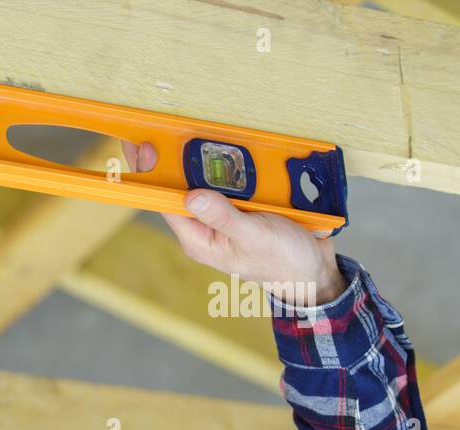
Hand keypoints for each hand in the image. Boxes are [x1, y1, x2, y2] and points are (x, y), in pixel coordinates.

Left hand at [122, 140, 345, 306]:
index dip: (153, 176)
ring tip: (198, 134)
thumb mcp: (253, 237)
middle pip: (181, 188)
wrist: (314, 270)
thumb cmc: (282, 262)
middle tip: (166, 129)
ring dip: (208, 159)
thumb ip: (222, 217)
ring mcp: (223, 214)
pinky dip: (234, 165)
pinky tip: (235, 149)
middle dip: (175, 160)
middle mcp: (204, 225)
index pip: (164, 203)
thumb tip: (191, 196)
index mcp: (198, 238)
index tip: (145, 148)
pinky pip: (232, 181)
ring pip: (207, 180)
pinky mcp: (242, 205)